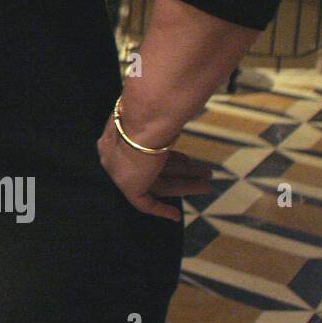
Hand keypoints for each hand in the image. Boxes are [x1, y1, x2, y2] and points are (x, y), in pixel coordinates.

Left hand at [96, 117, 210, 220]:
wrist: (145, 118)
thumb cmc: (152, 108)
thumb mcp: (154, 111)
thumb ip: (159, 118)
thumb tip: (178, 106)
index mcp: (115, 133)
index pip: (141, 151)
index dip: (166, 157)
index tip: (184, 158)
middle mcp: (113, 154)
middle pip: (153, 167)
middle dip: (182, 170)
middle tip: (204, 173)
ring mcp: (118, 171)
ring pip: (157, 183)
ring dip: (185, 185)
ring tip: (208, 185)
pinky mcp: (127, 186)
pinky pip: (144, 203)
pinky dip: (160, 210)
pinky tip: (175, 216)